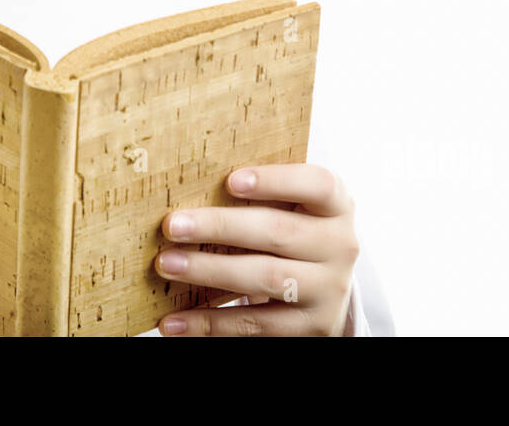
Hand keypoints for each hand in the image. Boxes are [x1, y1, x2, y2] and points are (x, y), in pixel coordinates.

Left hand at [154, 163, 359, 335]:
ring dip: (209, 270)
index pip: (316, 185)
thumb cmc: (294, 231)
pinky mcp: (310, 327)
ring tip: (168, 264)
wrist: (326, 289)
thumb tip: (192, 184)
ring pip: (265, 277)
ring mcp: (328, 289)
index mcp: (336, 205)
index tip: (230, 181)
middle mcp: (340, 245)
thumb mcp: (294, 208)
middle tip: (172, 225)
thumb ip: (262, 195)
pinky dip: (210, 322)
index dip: (275, 181)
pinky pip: (255, 324)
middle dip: (220, 227)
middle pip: (278, 232)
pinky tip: (175, 320)